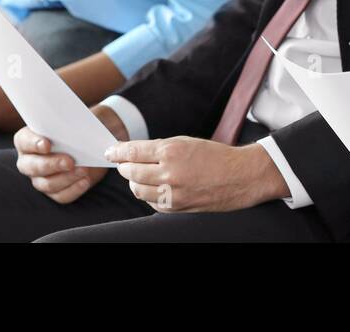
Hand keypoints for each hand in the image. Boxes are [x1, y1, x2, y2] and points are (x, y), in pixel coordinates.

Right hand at [13, 104, 130, 203]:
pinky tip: (85, 181)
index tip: (47, 144)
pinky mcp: (55, 191)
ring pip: (46, 184)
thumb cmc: (78, 127)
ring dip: (66, 178)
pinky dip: (74, 189)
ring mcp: (40, 178)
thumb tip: (86, 124)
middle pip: (32, 167)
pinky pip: (61, 196)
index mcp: (27, 139)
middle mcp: (28, 161)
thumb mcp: (78, 120)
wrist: (91, 143)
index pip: (24, 141)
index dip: (33, 143)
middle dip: (51, 164)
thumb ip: (75, 121)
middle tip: (70, 161)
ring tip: (84, 170)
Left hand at [104, 136, 287, 212]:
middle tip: (123, 163)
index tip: (109, 151)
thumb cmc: (215, 156)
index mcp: (171, 150)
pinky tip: (154, 187)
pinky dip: (148, 194)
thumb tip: (135, 153)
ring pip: (137, 189)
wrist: (240, 176)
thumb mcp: (186, 142)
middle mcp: (169, 172)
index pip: (133, 151)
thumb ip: (160, 148)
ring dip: (134, 181)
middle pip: (131, 171)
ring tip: (138, 175)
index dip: (117, 152)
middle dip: (124, 166)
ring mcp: (172, 192)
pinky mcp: (176, 207)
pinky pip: (151, 202)